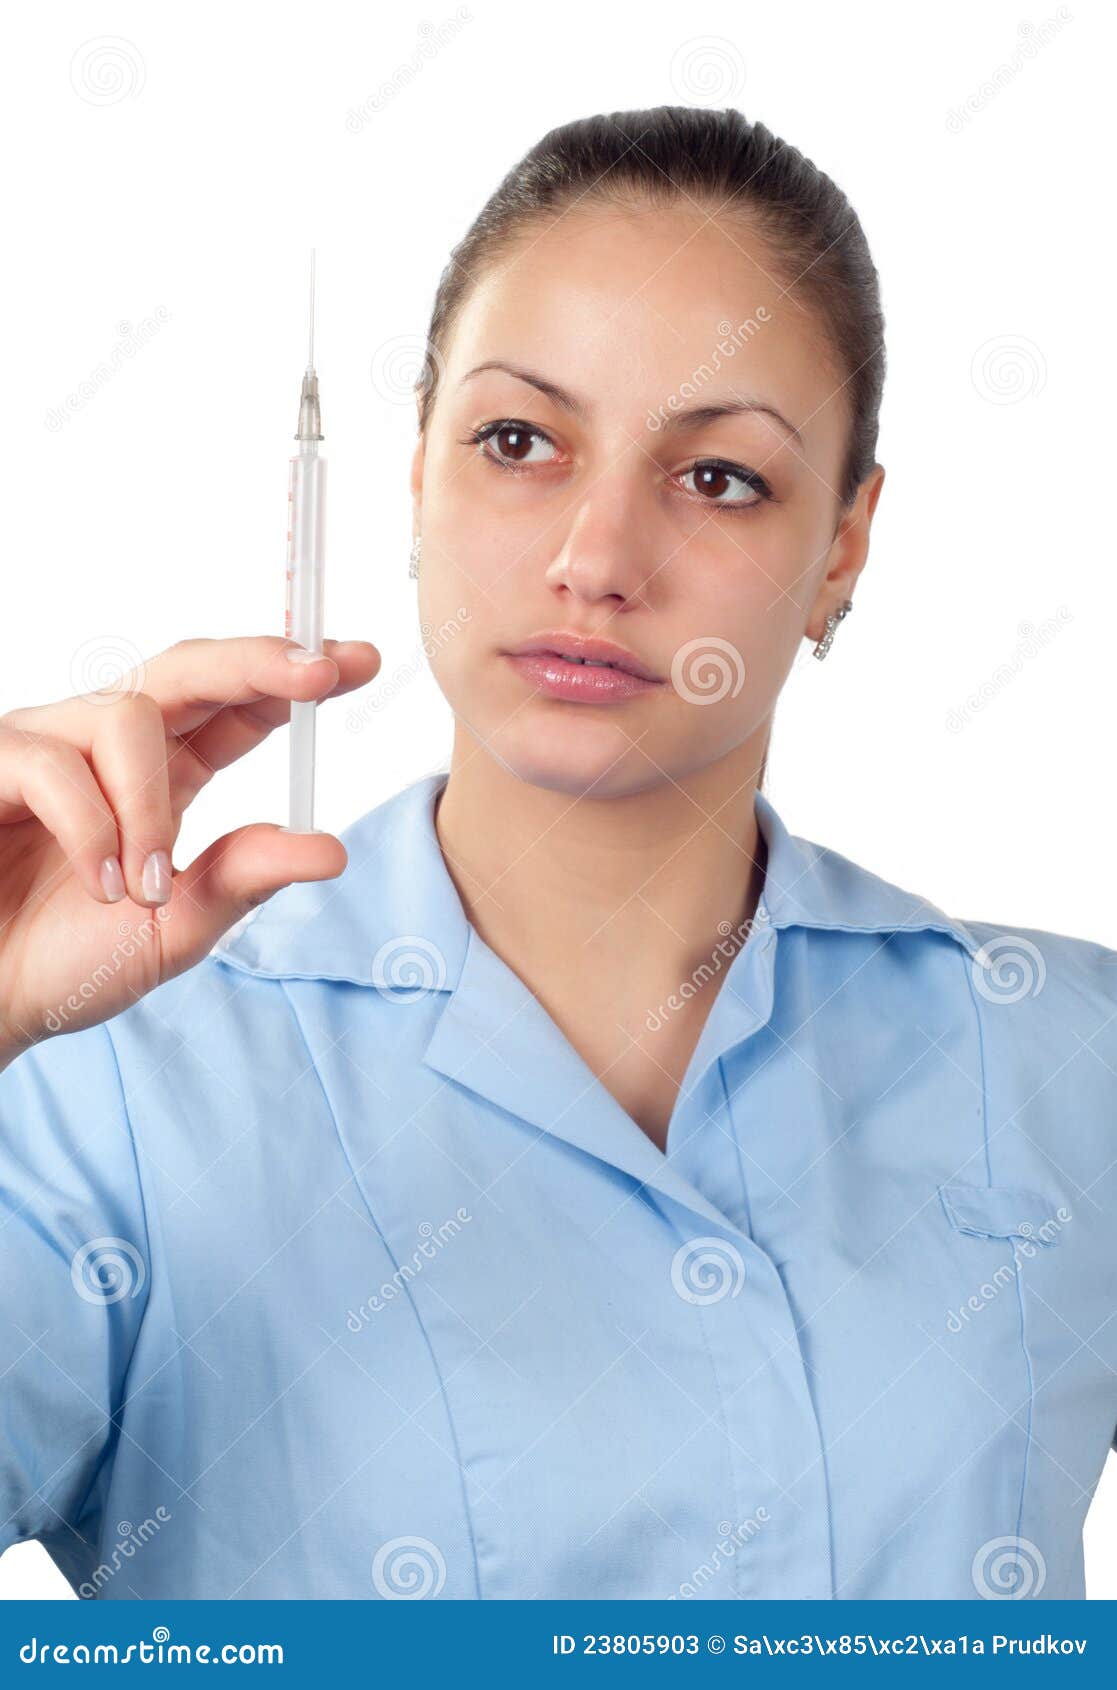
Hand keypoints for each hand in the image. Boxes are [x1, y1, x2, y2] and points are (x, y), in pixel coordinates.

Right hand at [0, 635, 379, 1067]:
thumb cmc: (67, 961)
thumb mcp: (177, 929)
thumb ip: (243, 880)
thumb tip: (330, 849)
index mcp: (166, 775)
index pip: (238, 705)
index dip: (293, 677)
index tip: (360, 662)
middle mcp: (110, 746)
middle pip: (191, 669)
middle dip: (260, 662)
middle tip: (320, 675)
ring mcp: (49, 744)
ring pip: (129, 717)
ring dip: (150, 808)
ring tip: (146, 888)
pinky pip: (54, 764)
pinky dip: (91, 830)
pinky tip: (101, 883)